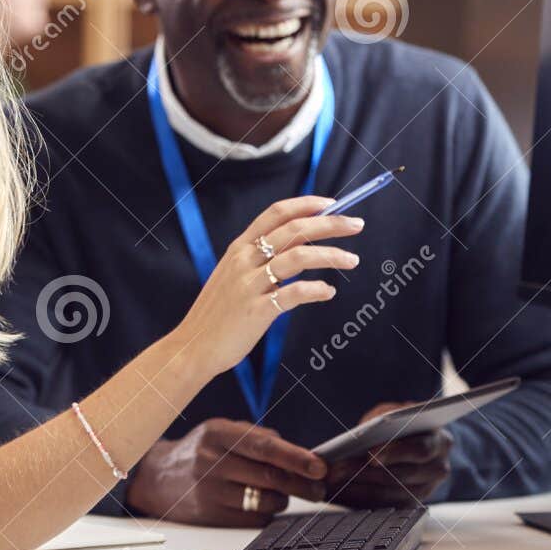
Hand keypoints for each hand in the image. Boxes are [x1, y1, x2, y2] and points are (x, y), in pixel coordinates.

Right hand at [127, 418, 327, 525]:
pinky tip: (261, 504)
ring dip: (283, 499)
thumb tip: (297, 451)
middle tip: (318, 488)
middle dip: (301, 484)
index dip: (296, 457)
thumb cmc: (200, 450)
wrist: (157, 477)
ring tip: (283, 492)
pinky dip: (265, 513)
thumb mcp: (221, 431)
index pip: (264, 447)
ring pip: (263, 501)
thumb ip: (257, 436)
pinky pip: (252, 519)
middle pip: (268, 476)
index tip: (319, 466)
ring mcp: (209, 491)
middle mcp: (211, 461)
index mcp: (218, 434)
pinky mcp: (210, 516)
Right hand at [164, 195, 362, 381]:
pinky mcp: (257, 310)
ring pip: (299, 257)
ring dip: (331, 255)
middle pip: (294, 230)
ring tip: (352, 260)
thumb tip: (295, 247)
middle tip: (356, 224)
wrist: (193, 346)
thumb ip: (257, 258)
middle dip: (330, 224)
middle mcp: (244, 260)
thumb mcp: (232, 275)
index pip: (276, 213)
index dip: (306, 204)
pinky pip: (294, 294)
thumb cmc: (218, 312)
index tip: (331, 203)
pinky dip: (316, 290)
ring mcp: (250, 284)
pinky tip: (328, 292)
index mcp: (239, 247)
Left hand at [324, 402, 453, 508]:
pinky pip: (382, 507)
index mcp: (440, 442)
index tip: (369, 455)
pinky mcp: (410, 506)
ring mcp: (425, 491)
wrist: (418, 443)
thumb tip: (358, 435)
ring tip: (330, 481)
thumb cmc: (402, 424)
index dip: (394, 453)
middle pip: (401, 476)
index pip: (419, 450)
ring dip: (357, 489)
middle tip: (336, 469)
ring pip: (389, 495)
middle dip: (365, 473)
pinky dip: (357, 499)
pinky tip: (336, 492)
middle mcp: (438, 470)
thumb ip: (384, 420)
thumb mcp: (396, 413)